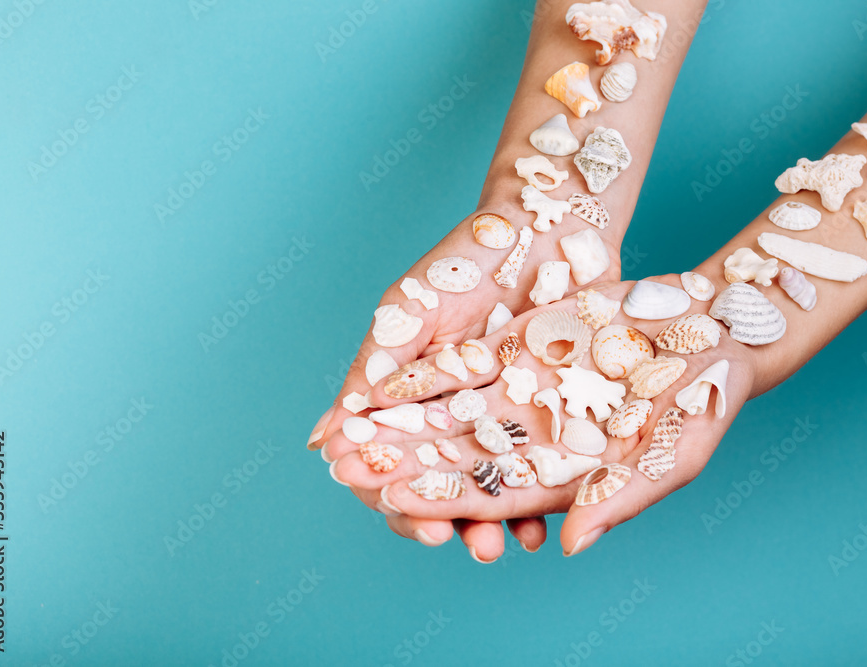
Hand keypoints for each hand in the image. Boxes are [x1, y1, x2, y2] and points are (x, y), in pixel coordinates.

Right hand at [313, 201, 622, 558]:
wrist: (542, 231)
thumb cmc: (463, 264)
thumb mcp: (409, 314)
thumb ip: (371, 374)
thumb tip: (323, 440)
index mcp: (408, 397)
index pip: (389, 463)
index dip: (392, 494)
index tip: (407, 513)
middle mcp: (450, 414)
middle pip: (437, 485)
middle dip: (444, 518)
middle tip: (463, 542)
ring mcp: (497, 416)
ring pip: (485, 486)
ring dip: (488, 523)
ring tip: (500, 546)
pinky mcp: (544, 413)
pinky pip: (537, 468)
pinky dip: (536, 500)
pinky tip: (542, 525)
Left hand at [328, 278, 757, 555]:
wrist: (713, 333)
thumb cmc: (704, 404)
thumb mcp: (668, 456)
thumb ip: (619, 501)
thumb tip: (572, 547)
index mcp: (563, 477)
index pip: (491, 496)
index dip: (442, 499)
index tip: (394, 501)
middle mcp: (532, 440)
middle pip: (454, 459)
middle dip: (400, 464)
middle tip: (346, 470)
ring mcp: (520, 395)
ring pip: (446, 415)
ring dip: (396, 425)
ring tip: (344, 433)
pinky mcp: (517, 353)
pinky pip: (460, 368)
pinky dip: (421, 377)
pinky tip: (379, 385)